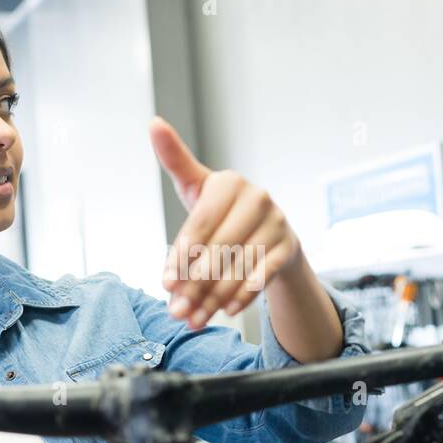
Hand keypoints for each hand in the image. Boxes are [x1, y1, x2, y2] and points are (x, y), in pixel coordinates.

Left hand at [152, 117, 300, 328]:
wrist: (265, 232)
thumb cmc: (221, 211)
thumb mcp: (197, 188)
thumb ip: (175, 160)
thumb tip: (153, 123)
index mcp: (230, 181)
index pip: (200, 223)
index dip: (181, 256)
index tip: (166, 284)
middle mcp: (258, 197)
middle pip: (219, 248)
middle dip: (195, 284)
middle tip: (176, 311)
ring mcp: (277, 222)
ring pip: (240, 265)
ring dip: (214, 297)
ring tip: (194, 319)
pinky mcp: (289, 246)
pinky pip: (263, 275)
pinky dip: (243, 295)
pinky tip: (225, 310)